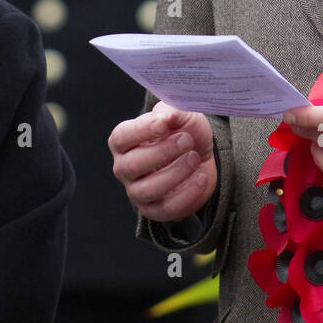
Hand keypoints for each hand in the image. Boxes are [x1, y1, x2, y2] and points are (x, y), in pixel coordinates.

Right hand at [109, 101, 216, 222]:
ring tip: (195, 158)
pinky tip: (201, 177)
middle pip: (132, 165)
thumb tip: (167, 117)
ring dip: (175, 173)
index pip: (121, 138)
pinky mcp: (156, 210)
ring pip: (148, 189)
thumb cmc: (183, 131)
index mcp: (123, 142)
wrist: (201, 154)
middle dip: (163, 152)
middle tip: (187, 140)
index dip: (141, 131)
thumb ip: (172, 112)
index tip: (163, 123)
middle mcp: (125, 168)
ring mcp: (138, 192)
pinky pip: (167, 208)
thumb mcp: (181, 115)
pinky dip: (187, 193)